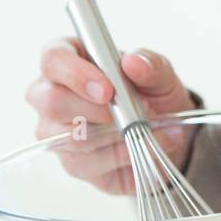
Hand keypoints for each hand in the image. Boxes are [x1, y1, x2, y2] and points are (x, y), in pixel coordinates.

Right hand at [26, 38, 196, 192]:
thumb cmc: (152, 93)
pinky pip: (90, 162)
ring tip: (149, 126)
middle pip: (52, 101)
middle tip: (132, 110)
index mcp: (70, 58)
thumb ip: (150, 64)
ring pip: (70, 136)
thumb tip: (133, 62)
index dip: (75, 74)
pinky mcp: (71, 162)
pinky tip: (143, 145)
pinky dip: (122, 154)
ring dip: (116, 133)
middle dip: (95, 109)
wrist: (168, 132)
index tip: (107, 89)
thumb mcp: (160, 73)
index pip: (53, 59)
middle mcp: (52, 93)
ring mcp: (56, 131)